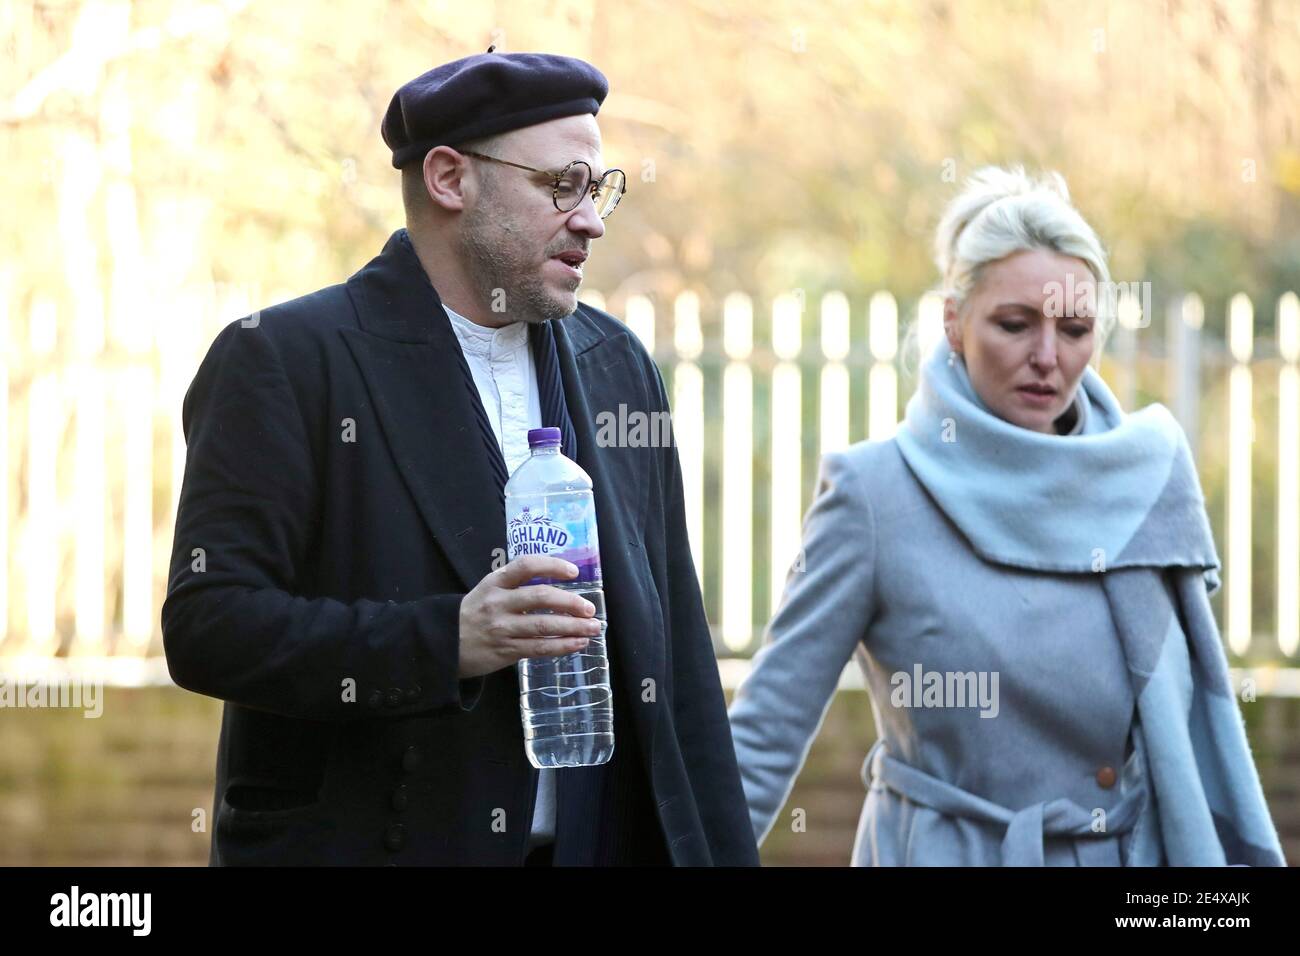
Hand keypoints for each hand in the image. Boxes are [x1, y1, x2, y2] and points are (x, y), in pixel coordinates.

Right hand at [457, 555, 601, 678]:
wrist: (444, 643)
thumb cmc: (475, 613)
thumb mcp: (488, 590)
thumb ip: (516, 585)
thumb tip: (559, 585)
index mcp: (495, 582)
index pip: (526, 566)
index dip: (552, 565)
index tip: (574, 572)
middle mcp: (498, 603)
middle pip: (540, 598)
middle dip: (570, 602)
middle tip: (590, 608)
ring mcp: (502, 628)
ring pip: (543, 626)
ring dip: (573, 627)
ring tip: (593, 628)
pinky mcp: (506, 651)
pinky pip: (539, 648)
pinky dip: (562, 646)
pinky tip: (578, 643)